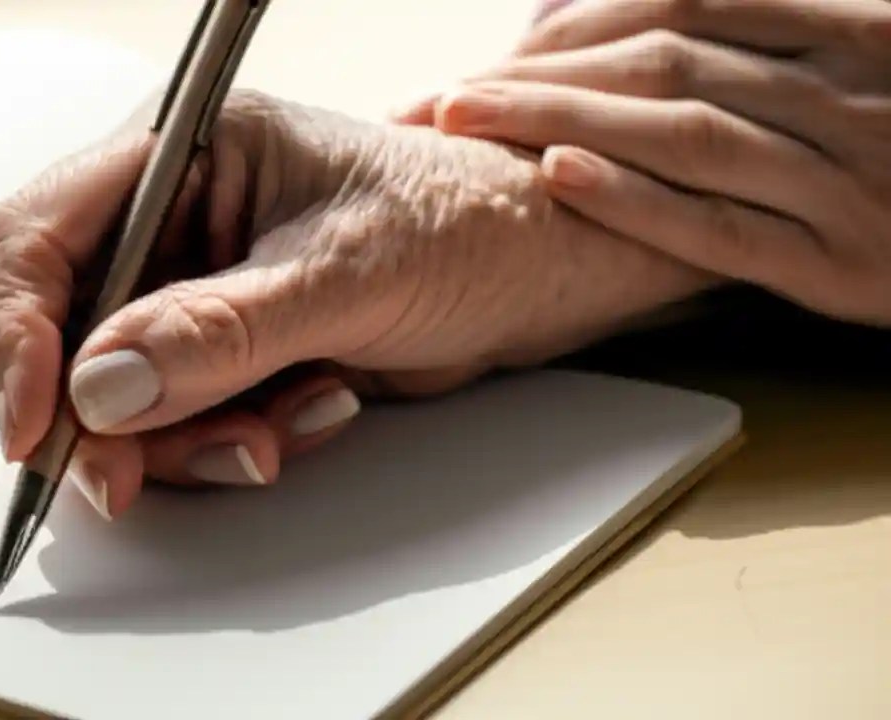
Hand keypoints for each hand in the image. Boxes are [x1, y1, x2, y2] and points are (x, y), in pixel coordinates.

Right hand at [0, 89, 709, 519]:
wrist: (531, 269)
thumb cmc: (460, 223)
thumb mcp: (345, 272)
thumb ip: (221, 329)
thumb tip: (102, 385)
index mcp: (182, 152)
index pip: (38, 234)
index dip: (17, 332)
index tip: (37, 422)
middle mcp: (170, 219)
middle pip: (59, 328)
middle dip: (98, 412)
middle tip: (129, 474)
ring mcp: (192, 288)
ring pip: (114, 392)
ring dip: (179, 438)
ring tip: (274, 433)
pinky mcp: (221, 348)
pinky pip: (176, 419)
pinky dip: (224, 441)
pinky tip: (305, 417)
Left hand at [395, 0, 890, 325]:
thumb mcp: (862, 53)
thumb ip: (761, 21)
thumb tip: (601, 5)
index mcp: (858, 22)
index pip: (685, 2)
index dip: (578, 23)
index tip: (499, 51)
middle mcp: (849, 92)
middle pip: (665, 62)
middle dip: (540, 76)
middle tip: (444, 95)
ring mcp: (846, 180)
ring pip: (682, 136)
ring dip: (560, 123)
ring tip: (467, 121)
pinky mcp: (841, 265)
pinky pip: (722, 227)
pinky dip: (638, 202)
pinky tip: (563, 182)